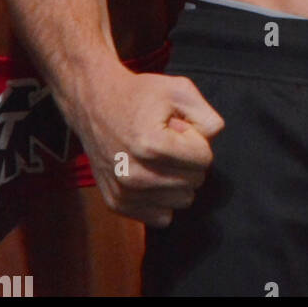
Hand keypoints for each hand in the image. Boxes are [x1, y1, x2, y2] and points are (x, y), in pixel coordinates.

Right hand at [71, 66, 224, 227]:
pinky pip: (162, 217)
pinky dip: (163, 198)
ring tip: (158, 156)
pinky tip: (151, 174)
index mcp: (151, 144)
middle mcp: (135, 174)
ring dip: (178, 180)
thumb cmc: (140, 95)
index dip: (198, 140)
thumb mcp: (179, 89)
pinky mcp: (116, 204)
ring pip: (182, 200)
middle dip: (189, 160)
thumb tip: (212, 142)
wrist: (95, 104)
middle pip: (195, 181)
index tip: (180, 129)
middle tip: (168, 141)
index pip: (204, 159)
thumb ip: (206, 116)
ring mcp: (124, 192)